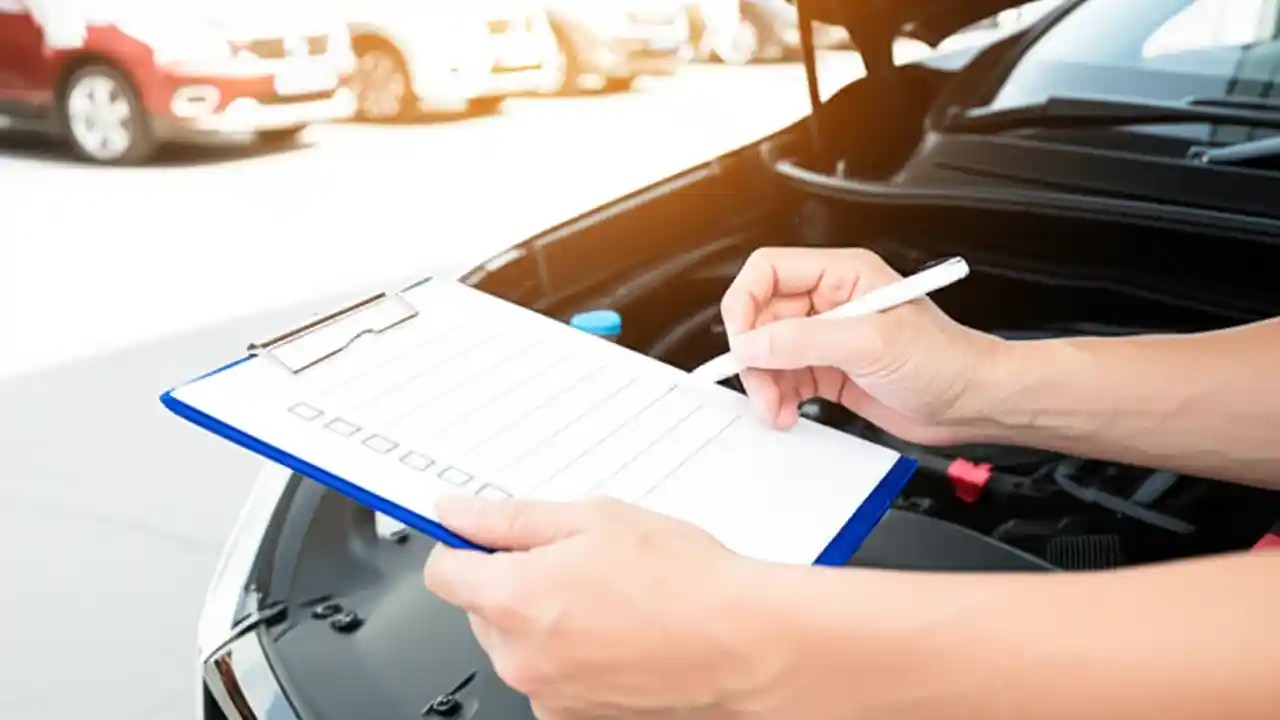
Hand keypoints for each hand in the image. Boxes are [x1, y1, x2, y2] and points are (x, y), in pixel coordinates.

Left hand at [423, 496, 768, 718]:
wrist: (741, 642)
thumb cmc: (682, 579)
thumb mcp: (593, 519)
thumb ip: (511, 518)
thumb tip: (457, 513)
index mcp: (513, 599)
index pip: (442, 572)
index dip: (466, 546)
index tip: (489, 538)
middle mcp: (519, 657)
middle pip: (480, 608)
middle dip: (513, 581)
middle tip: (576, 561)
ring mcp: (545, 693)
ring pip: (515, 643)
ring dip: (542, 619)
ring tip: (606, 597)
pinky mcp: (571, 716)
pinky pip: (548, 674)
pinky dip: (568, 654)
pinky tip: (615, 632)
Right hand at [720, 247, 1003, 444]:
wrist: (971, 403)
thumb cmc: (944, 360)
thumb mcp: (870, 344)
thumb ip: (805, 341)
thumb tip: (753, 343)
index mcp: (842, 275)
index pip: (769, 271)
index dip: (745, 302)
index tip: (742, 339)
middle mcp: (829, 302)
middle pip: (761, 318)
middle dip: (754, 355)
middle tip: (760, 385)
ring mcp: (826, 338)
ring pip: (767, 354)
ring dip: (764, 383)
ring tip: (776, 408)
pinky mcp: (827, 371)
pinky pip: (783, 380)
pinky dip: (778, 399)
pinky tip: (788, 413)